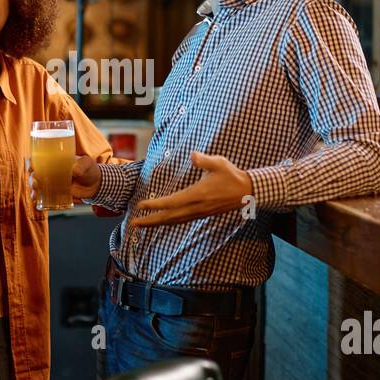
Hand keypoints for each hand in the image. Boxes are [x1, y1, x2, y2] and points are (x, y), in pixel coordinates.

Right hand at [26, 154, 99, 205]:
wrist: (96, 185)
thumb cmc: (90, 169)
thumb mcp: (87, 163)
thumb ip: (82, 165)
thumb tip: (75, 171)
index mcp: (55, 160)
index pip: (39, 159)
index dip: (32, 162)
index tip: (31, 167)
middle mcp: (51, 170)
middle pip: (35, 173)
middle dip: (32, 178)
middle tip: (36, 183)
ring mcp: (52, 182)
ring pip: (37, 184)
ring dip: (33, 188)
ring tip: (35, 193)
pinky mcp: (55, 192)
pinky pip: (43, 194)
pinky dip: (37, 197)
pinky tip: (36, 199)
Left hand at [129, 151, 252, 227]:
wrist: (247, 192)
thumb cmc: (231, 175)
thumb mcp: (219, 163)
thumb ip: (204, 160)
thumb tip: (193, 155)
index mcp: (198, 195)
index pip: (172, 202)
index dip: (155, 205)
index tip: (140, 206)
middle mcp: (197, 207)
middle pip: (170, 217)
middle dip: (150, 220)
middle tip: (133, 224)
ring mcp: (199, 213)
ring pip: (174, 221)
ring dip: (157, 224)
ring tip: (141, 225)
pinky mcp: (201, 214)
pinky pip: (181, 221)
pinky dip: (168, 222)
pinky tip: (160, 222)